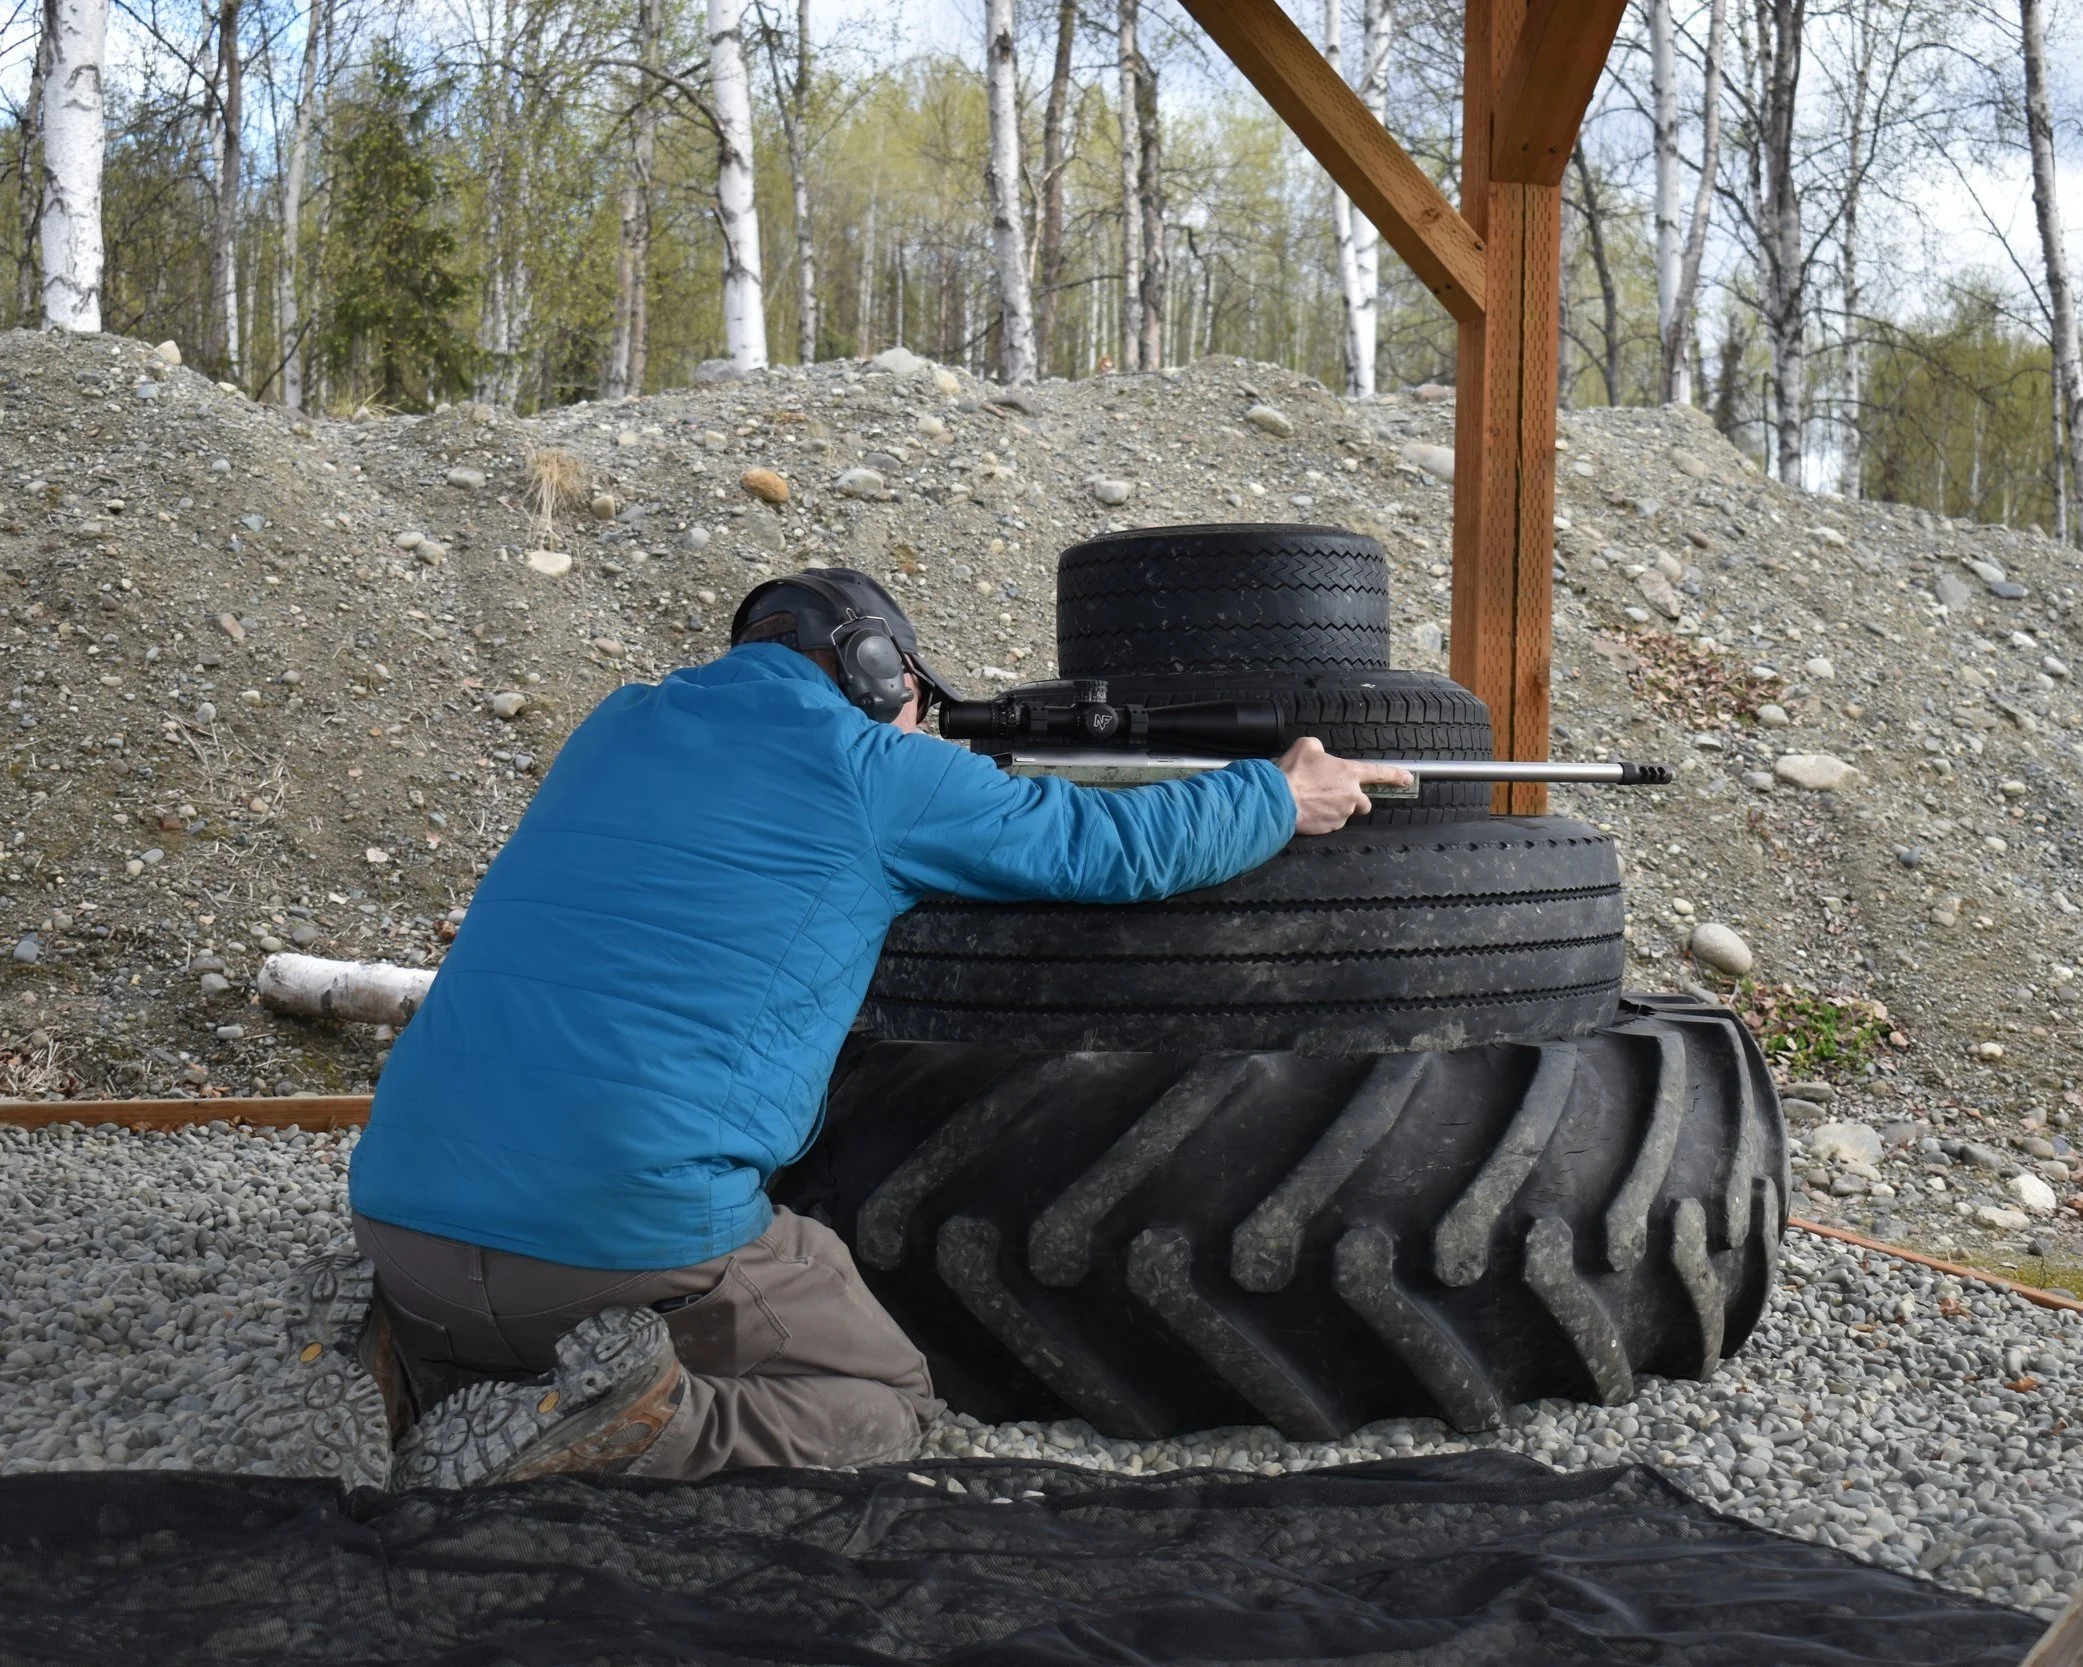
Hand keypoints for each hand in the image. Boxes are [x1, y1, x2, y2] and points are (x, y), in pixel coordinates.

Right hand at [1276, 737, 1414, 834]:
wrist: (1279, 798)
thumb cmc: (1293, 772)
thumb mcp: (1306, 746)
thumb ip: (1319, 748)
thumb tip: (1319, 753)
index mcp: (1349, 773)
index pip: (1378, 773)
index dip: (1395, 775)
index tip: (1408, 779)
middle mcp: (1351, 795)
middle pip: (1363, 802)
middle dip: (1354, 800)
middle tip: (1334, 795)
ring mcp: (1342, 814)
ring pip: (1345, 812)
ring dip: (1335, 808)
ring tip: (1314, 801)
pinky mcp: (1330, 827)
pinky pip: (1332, 823)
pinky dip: (1323, 818)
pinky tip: (1309, 810)